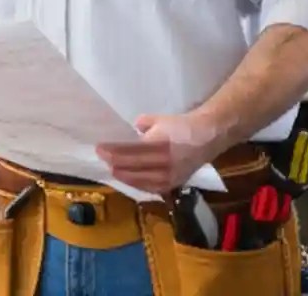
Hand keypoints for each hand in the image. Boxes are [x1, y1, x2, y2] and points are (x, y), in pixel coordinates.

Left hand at [95, 113, 226, 195]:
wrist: (207, 137)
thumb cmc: (181, 126)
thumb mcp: (160, 119)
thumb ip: (143, 124)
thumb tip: (133, 131)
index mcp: (160, 144)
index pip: (131, 150)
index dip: (113, 151)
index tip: (100, 147)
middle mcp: (164, 162)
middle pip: (133, 166)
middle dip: (114, 162)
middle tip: (101, 157)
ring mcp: (170, 176)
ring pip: (141, 180)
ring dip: (123, 175)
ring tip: (112, 170)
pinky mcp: (174, 183)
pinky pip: (152, 188)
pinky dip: (138, 185)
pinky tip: (128, 180)